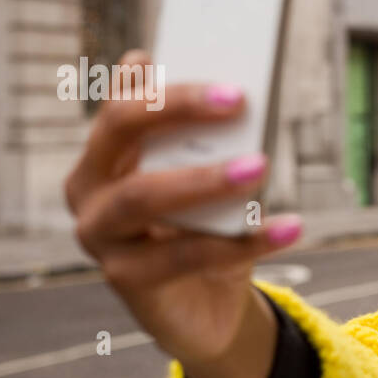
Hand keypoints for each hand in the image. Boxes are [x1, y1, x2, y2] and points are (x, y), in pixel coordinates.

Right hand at [65, 49, 303, 377]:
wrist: (207, 310)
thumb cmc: (206, 229)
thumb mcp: (211, 182)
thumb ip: (213, 143)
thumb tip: (241, 98)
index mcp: (104, 154)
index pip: (122, 105)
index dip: (160, 84)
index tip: (203, 68)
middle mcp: (89, 190)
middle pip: (119, 133)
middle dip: (178, 108)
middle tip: (238, 98)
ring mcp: (99, 237)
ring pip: (144, 196)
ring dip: (205, 178)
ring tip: (262, 166)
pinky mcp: (125, 280)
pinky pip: (186, 256)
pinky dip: (244, 241)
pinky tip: (289, 227)